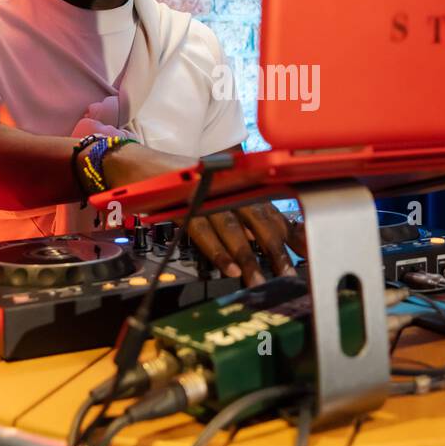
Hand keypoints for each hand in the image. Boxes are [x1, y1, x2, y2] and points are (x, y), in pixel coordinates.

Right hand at [100, 144, 306, 285]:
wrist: (136, 165)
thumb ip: (242, 217)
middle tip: (287, 274)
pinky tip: (228, 267)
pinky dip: (216, 249)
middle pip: (258, 216)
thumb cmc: (179, 184)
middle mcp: (225, 185)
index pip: (273, 208)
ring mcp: (204, 192)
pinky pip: (202, 228)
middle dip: (275, 248)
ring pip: (233, 226)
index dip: (292, 232)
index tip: (308, 254)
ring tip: (257, 280)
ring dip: (247, 255)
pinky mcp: (181, 202)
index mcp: (237, 184)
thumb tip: (270, 245)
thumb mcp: (215, 195)